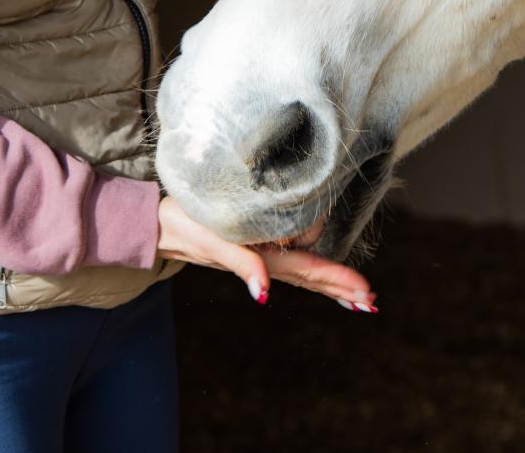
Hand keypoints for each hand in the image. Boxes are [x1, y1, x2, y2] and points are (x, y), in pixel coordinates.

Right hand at [157, 196, 378, 311]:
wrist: (152, 224)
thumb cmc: (180, 225)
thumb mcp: (211, 241)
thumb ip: (240, 264)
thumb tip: (264, 295)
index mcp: (261, 258)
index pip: (308, 270)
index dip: (337, 279)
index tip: (366, 291)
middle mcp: (264, 261)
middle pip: (310, 277)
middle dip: (341, 289)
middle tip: (372, 301)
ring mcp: (257, 257)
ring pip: (301, 273)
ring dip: (329, 285)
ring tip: (356, 297)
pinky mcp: (249, 247)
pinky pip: (286, 262)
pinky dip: (308, 270)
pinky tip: (316, 275)